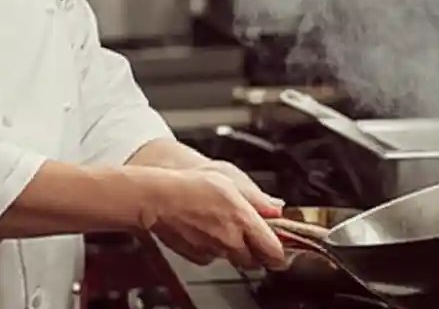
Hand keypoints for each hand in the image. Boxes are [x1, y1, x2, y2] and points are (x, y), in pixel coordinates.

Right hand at [131, 167, 287, 271]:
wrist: (158, 198)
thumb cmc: (190, 184)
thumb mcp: (230, 179)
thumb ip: (258, 198)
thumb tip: (276, 208)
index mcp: (243, 219)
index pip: (274, 252)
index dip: (280, 253)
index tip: (281, 249)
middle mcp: (231, 240)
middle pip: (256, 260)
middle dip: (257, 250)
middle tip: (252, 235)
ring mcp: (215, 251)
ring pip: (235, 259)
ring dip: (236, 249)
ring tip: (224, 226)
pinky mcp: (199, 257)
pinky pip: (215, 258)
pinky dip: (215, 249)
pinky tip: (207, 231)